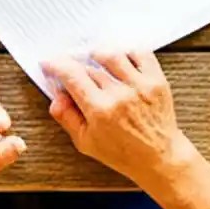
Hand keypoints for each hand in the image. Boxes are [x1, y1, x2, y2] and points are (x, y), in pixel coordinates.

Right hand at [43, 52, 195, 187]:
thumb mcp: (86, 142)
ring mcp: (140, 85)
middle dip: (76, 66)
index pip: (72, 75)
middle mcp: (120, 94)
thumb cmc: (123, 153)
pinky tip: (121, 60)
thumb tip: (56, 96)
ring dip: (98, 53)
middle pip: (90, 67)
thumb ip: (67, 117)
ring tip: (94, 60)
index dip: (56, 65)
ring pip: (113, 55)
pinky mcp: (157, 80)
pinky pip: (141, 53)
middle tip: (73, 70)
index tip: (50, 63)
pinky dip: (127, 52)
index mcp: (100, 111)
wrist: (160, 157)